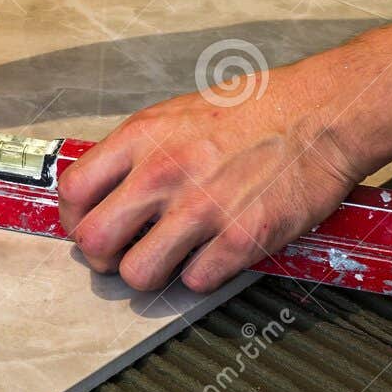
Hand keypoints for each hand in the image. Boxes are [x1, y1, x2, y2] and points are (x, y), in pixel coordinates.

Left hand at [56, 59, 371, 292]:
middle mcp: (162, 175)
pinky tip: (216, 253)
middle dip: (106, 256)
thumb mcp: (177, 113)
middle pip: (94, 242)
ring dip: (152, 273)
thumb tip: (107, 187)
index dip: (77, 217)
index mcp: (141, 139)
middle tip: (127, 252)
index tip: (92, 223)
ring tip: (173, 257)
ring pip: (137, 274)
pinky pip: (194, 282)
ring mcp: (200, 210)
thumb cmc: (256, 110)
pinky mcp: (238, 239)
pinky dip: (202, 275)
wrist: (319, 115)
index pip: (72, 192)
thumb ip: (137, 151)